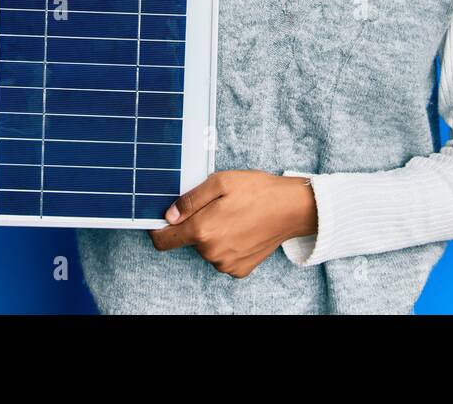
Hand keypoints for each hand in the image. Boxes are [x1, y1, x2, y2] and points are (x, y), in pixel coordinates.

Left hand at [149, 170, 317, 277]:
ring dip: (212, 235)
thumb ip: (189, 200)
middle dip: (195, 225)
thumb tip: (168, 215)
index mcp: (203, 230)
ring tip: (233, 216)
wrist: (293, 209)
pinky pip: (222, 258)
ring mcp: (226, 264)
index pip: (163, 240)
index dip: (159, 229)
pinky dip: (227, 245)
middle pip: (188, 240)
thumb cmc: (258, 191)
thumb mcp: (220, 181)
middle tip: (216, 206)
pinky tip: (242, 229)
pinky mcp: (240, 270)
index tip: (164, 220)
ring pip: (206, 249)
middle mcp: (212, 252)